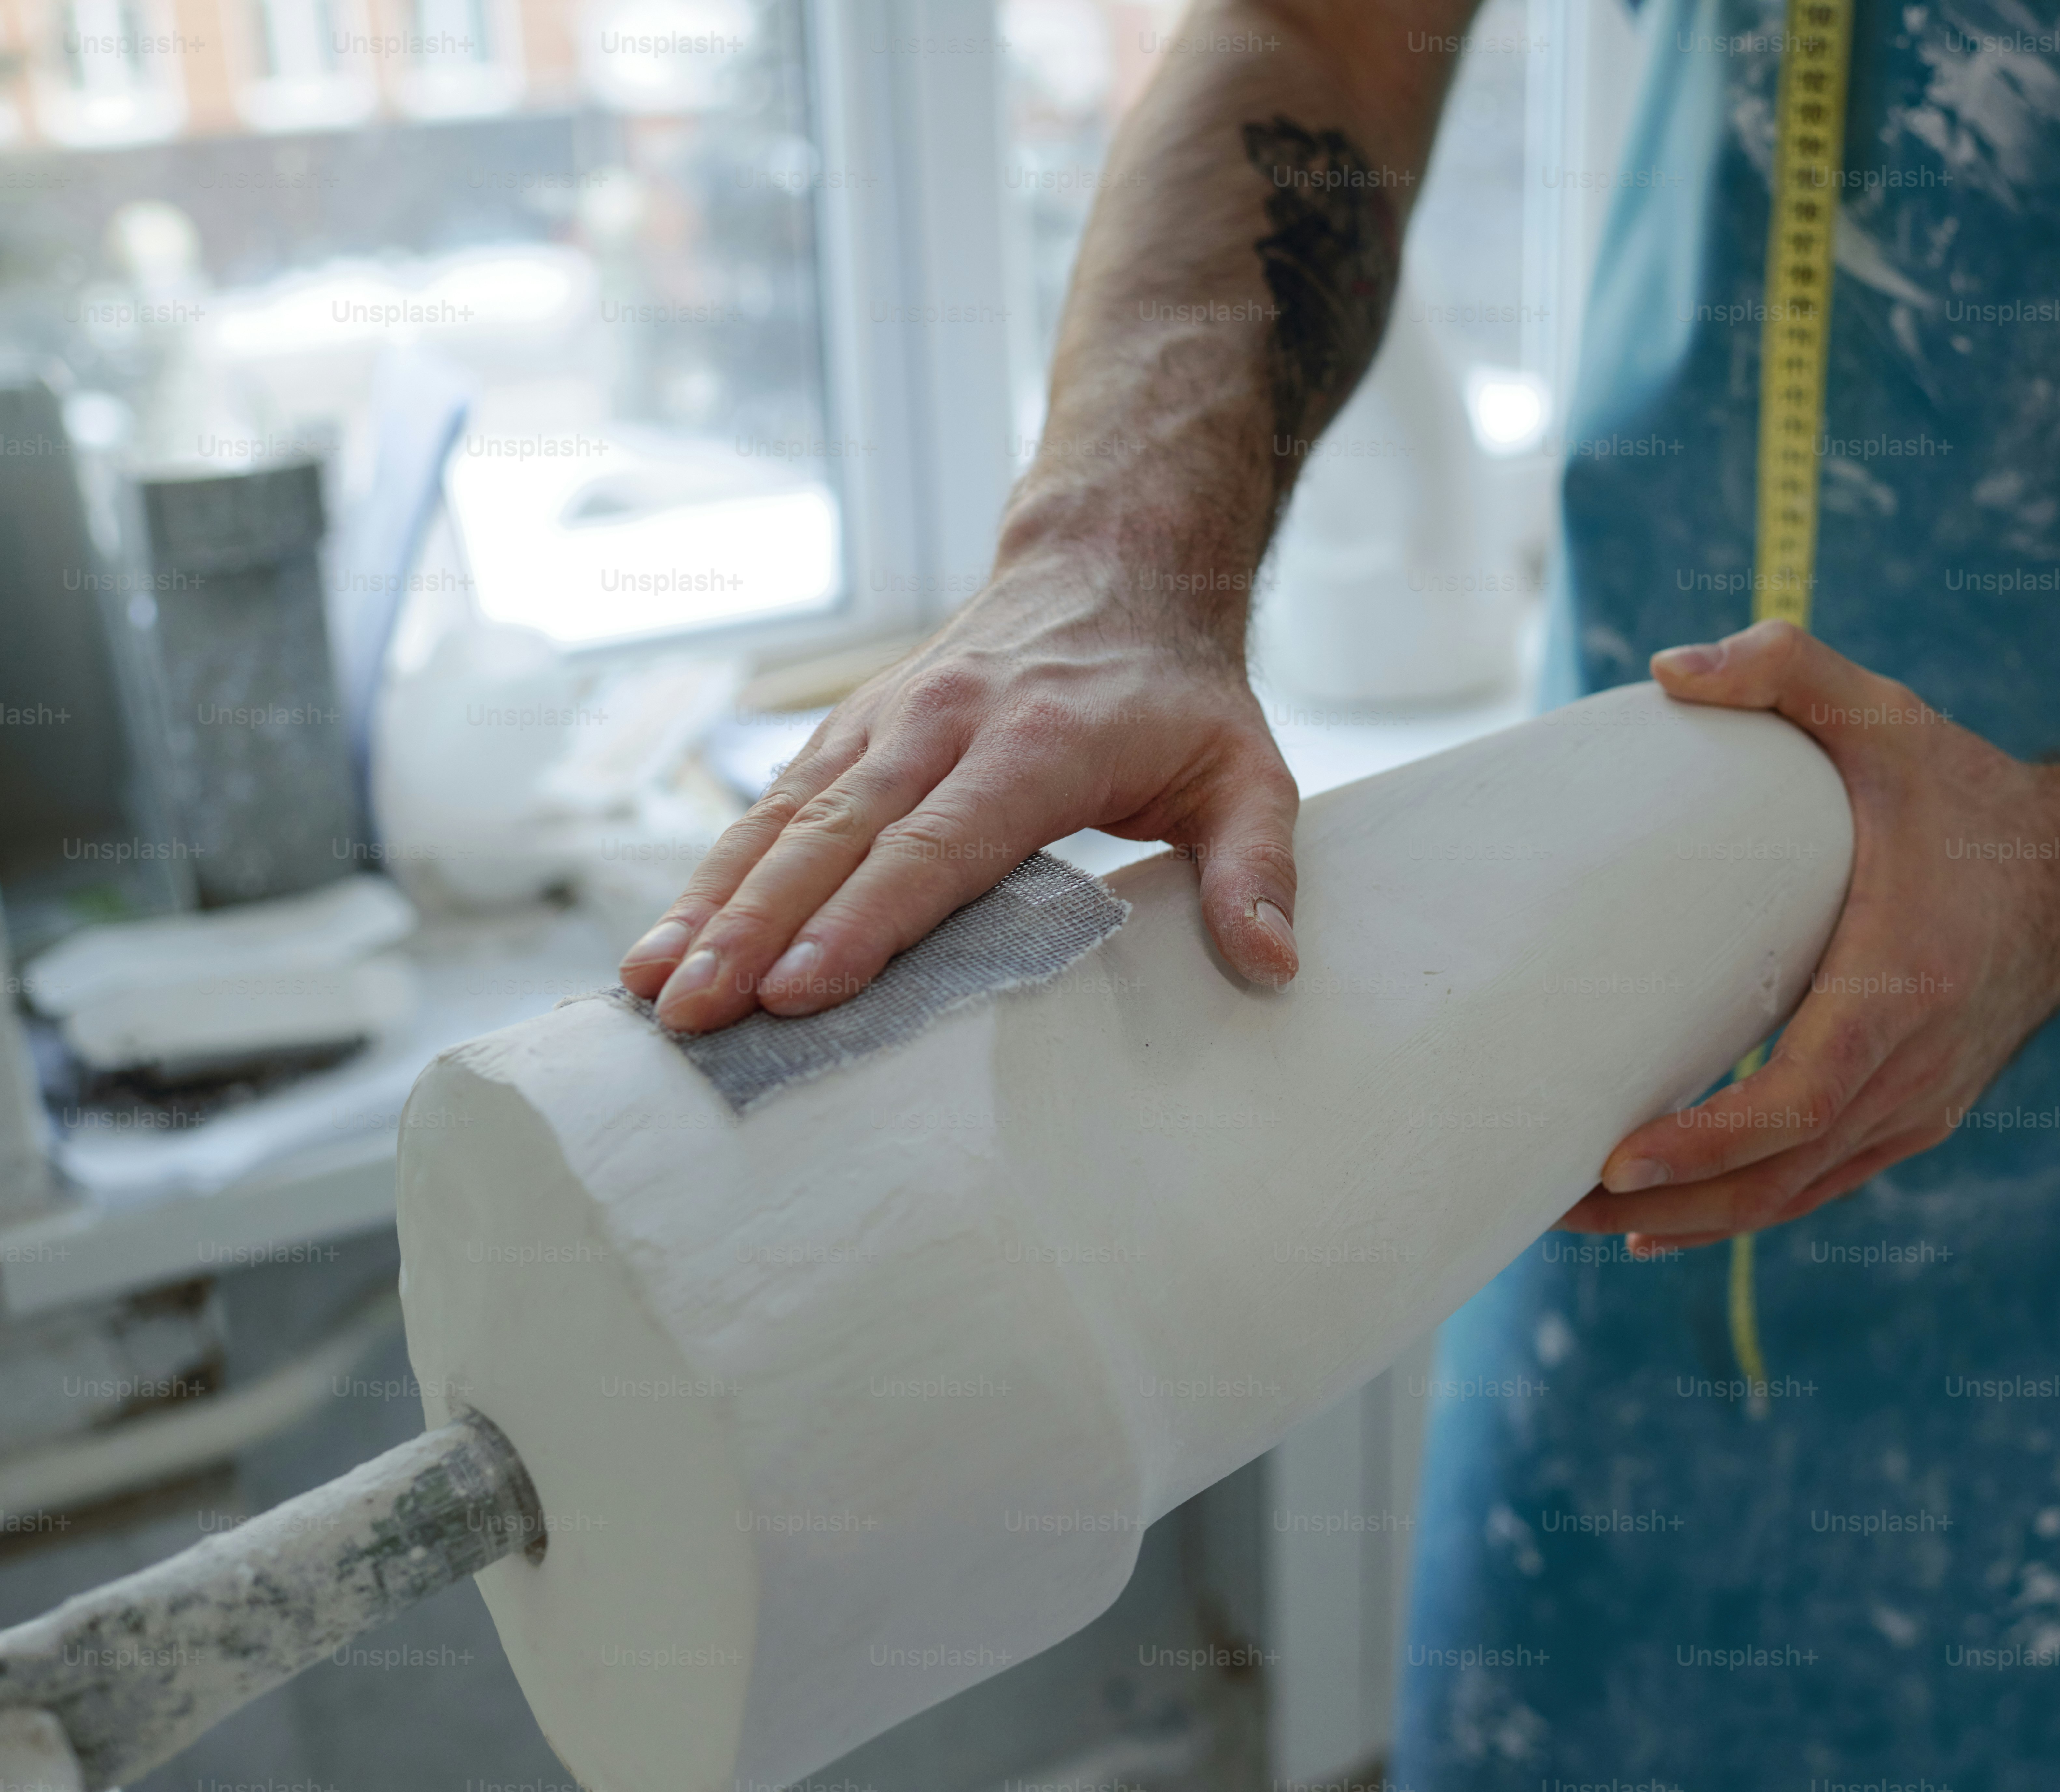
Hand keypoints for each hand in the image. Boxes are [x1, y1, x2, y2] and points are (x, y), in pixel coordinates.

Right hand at [619, 553, 1300, 1031]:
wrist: (1115, 564)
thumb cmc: (1180, 691)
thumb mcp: (1250, 769)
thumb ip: (1257, 866)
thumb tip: (1270, 962)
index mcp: (1035, 745)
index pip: (937, 847)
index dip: (866, 922)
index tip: (801, 990)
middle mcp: (940, 728)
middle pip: (834, 842)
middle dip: (755, 932)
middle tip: (692, 1012)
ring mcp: (882, 725)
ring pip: (781, 825)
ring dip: (712, 907)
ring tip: (651, 988)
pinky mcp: (851, 733)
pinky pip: (771, 810)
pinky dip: (714, 875)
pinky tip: (665, 939)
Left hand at [1556, 620, 2059, 1252]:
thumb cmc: (1973, 793)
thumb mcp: (1886, 716)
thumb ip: (1785, 667)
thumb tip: (1665, 669)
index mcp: (1899, 991)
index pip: (1790, 1107)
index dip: (1700, 1148)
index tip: (1615, 1161)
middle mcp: (1915, 1071)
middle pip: (1777, 1178)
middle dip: (1666, 1206)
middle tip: (1555, 1205)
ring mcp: (1922, 1105)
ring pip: (1796, 1195)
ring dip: (1693, 1220)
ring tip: (1587, 1219)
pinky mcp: (1921, 1114)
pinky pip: (1823, 1180)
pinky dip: (1746, 1205)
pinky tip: (1671, 1218)